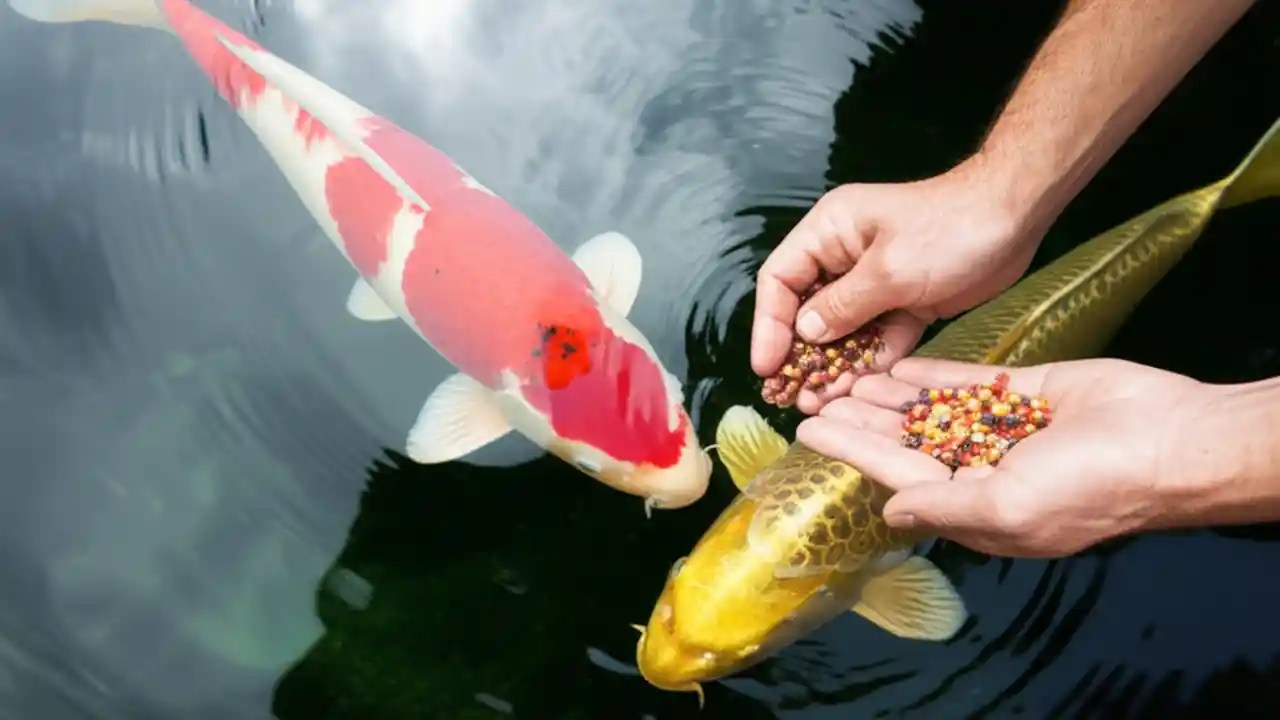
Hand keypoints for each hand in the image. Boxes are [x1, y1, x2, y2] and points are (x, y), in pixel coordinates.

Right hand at [751, 159, 1043, 412]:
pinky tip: (857, 393)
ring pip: (843, 332)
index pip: (780, 280)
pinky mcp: (906, 302)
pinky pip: (878, 338)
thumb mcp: (890, 269)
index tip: (767, 366)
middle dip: (799, 356)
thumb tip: (805, 333)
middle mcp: (845, 257)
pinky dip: (869, 364)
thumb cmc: (950, 227)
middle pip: (806, 311)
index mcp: (829, 232)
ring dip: (832, 367)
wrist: (1015, 216)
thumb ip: (843, 305)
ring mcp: (876, 281)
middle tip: (789, 396)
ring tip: (819, 404)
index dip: (768, 325)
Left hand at [795, 356, 1209, 557]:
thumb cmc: (1091, 487)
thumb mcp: (1011, 509)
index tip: (810, 432)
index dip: (852, 452)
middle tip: (816, 394)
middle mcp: (986, 469)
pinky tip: (899, 362)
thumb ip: (946, 507)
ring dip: (891, 394)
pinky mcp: (1029, 392)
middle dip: (862, 420)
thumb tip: (893, 512)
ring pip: (934, 410)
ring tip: (847, 373)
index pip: (899, 473)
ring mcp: (1007, 429)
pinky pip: (970, 382)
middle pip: (908, 440)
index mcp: (979, 506)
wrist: (1170, 440)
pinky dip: (934, 373)